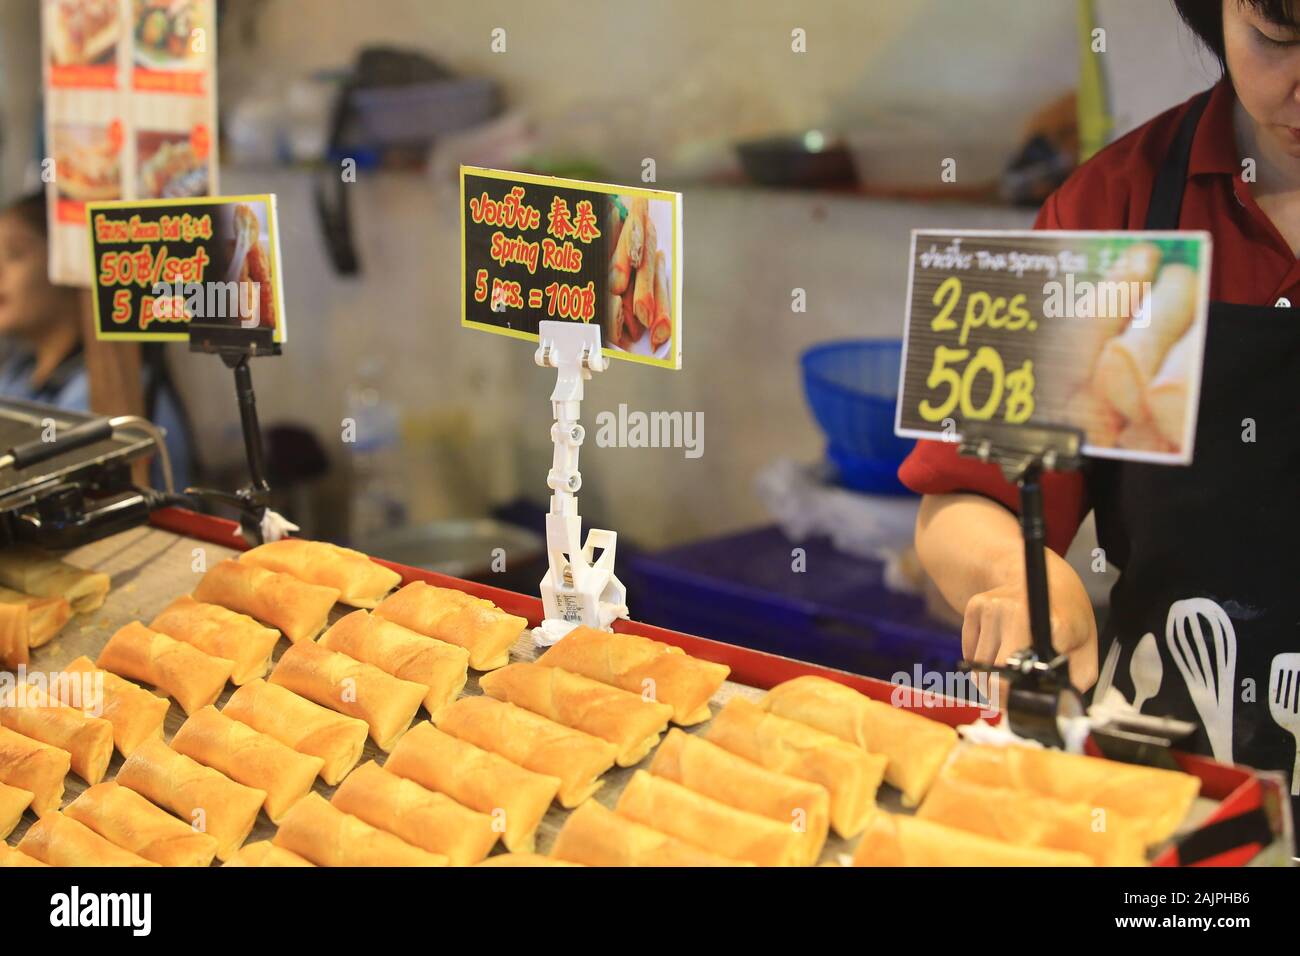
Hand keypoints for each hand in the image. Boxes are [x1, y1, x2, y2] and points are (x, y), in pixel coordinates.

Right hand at [961, 551, 1098, 691]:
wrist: (1044, 577)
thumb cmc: (1067, 618)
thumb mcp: (1086, 649)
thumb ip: (1075, 683)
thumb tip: (1057, 710)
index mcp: (1053, 626)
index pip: (1021, 676)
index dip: (1016, 696)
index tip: (1020, 702)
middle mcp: (1017, 612)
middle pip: (993, 674)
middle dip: (999, 693)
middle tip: (1010, 697)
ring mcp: (992, 607)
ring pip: (977, 665)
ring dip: (989, 677)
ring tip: (1008, 670)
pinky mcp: (975, 605)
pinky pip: (968, 651)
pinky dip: (979, 660)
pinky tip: (997, 649)